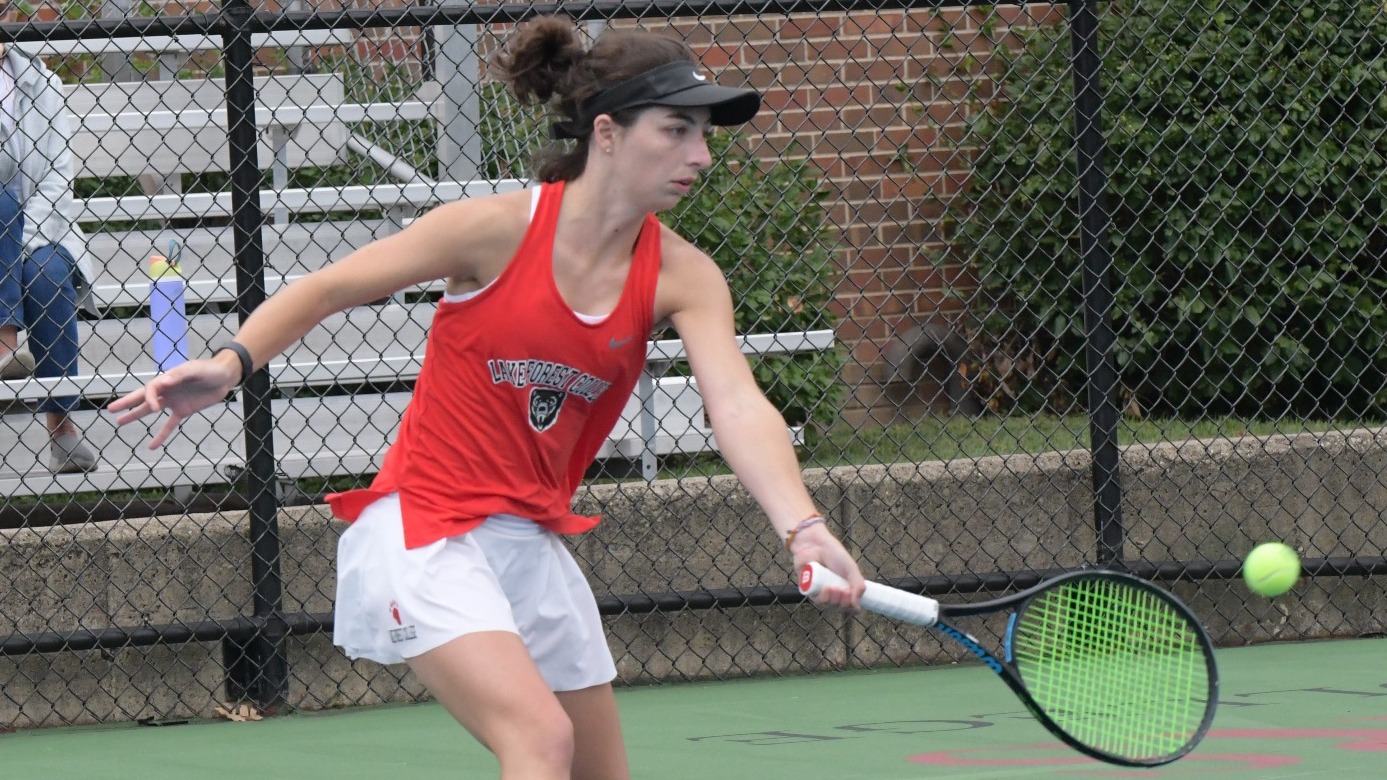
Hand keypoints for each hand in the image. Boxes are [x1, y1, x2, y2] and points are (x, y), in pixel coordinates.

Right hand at [107, 357, 239, 447]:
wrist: (224, 378)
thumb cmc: (209, 370)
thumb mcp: (196, 370)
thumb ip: (181, 375)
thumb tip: (164, 381)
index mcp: (168, 379)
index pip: (151, 389)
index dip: (149, 398)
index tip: (154, 408)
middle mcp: (167, 390)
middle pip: (143, 397)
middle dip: (127, 403)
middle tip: (111, 409)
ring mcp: (173, 401)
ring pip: (150, 410)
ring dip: (136, 416)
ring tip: (120, 422)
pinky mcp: (183, 411)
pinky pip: (169, 425)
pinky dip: (161, 435)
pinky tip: (151, 446)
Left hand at [789, 522, 864, 610]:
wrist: (816, 543)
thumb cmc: (834, 553)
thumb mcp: (851, 569)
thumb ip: (858, 586)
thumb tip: (858, 608)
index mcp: (844, 586)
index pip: (849, 605)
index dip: (852, 607)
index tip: (854, 602)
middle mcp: (832, 591)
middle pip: (839, 607)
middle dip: (843, 603)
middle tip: (844, 592)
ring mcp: (820, 590)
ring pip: (827, 606)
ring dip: (833, 600)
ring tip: (834, 588)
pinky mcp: (808, 588)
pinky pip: (815, 600)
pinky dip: (822, 597)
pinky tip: (825, 588)